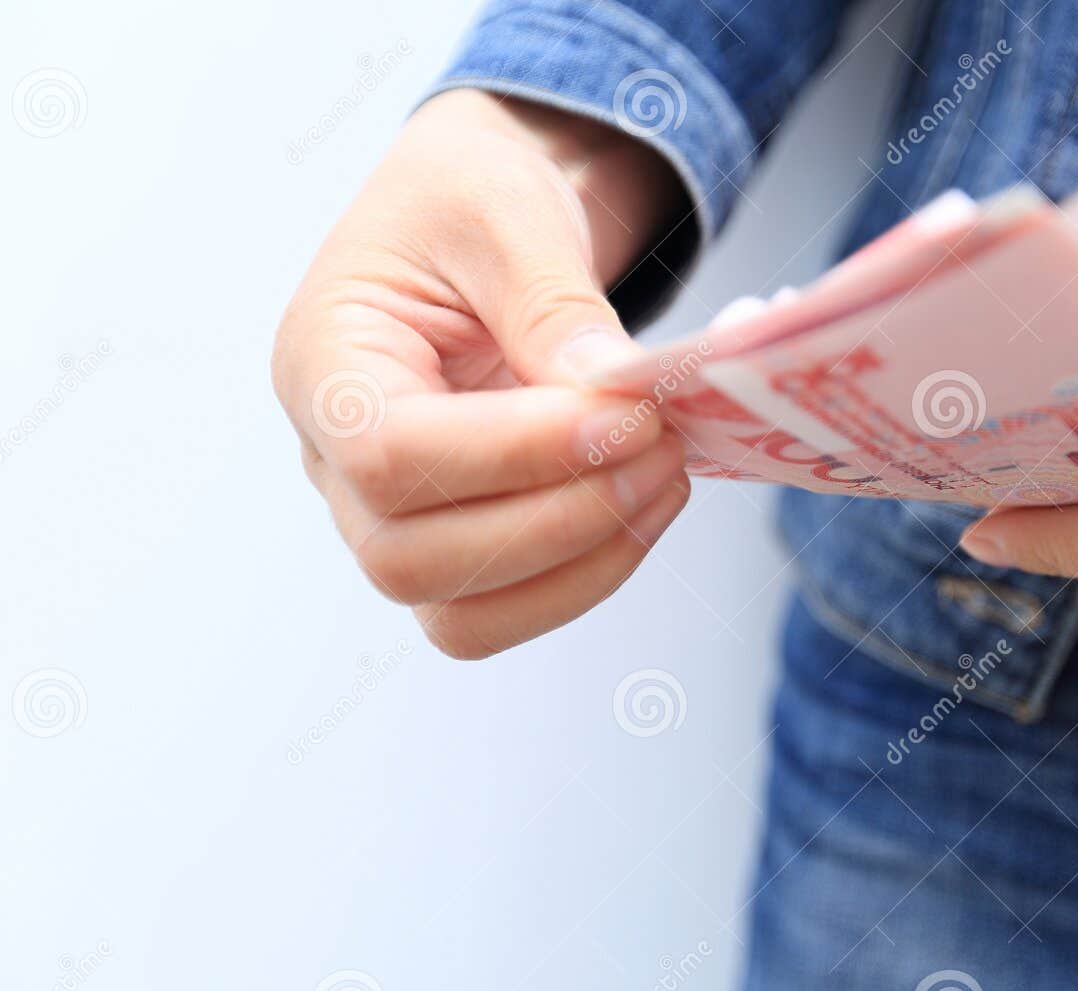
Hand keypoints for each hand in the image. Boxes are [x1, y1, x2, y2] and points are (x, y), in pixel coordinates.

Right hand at [273, 89, 689, 657]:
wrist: (479, 224)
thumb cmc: (468, 199)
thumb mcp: (506, 209)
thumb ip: (551, 302)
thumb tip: (612, 392)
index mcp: (323, 365)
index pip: (391, 456)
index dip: (516, 454)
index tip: (627, 414)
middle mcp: (334, 462)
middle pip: (413, 561)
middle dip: (560, 519)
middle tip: (660, 442)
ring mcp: (390, 519)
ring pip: (464, 615)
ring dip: (585, 563)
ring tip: (667, 472)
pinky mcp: (459, 544)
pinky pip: (510, 608)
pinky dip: (592, 573)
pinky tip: (648, 498)